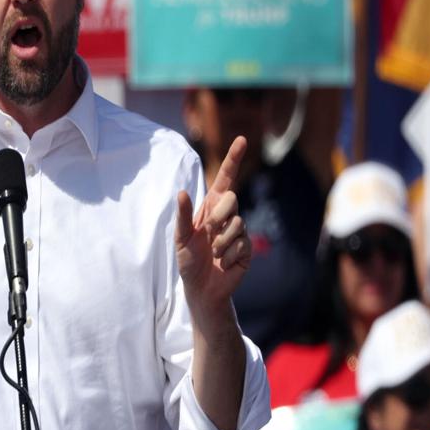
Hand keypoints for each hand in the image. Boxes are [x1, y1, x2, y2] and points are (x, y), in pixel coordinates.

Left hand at [176, 135, 250, 308]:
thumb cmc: (189, 262)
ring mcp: (240, 232)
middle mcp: (228, 216)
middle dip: (218, 216)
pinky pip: (242, 243)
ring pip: (237, 224)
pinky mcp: (248, 248)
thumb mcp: (181, 238)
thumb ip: (182, 216)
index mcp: (211, 208)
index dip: (233, 159)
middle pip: (232, 199)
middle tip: (208, 234)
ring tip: (214, 254)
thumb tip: (182, 192)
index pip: (225, 179)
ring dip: (221, 242)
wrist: (202, 289)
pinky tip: (224, 262)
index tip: (241, 140)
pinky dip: (228, 254)